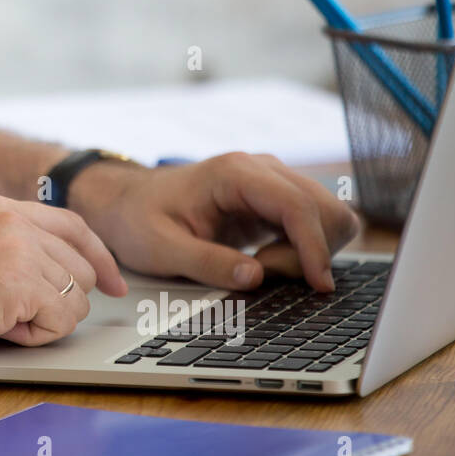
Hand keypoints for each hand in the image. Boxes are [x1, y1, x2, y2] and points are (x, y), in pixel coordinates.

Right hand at [0, 193, 127, 369]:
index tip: (114, 282)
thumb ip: (6, 244)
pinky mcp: (18, 281)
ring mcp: (16, 246)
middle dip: (60, 301)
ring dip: (44, 320)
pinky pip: (62, 319)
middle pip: (80, 266)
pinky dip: (36, 336)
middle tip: (15, 316)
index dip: (98, 257)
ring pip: (76, 296)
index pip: (72, 225)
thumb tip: (60, 269)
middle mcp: (9, 217)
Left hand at [70, 152, 360, 292]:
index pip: (297, 204)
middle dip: (311, 251)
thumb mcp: (161, 249)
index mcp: (234, 173)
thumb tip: (255, 278)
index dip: (314, 246)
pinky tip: (267, 263)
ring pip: (328, 216)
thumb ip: (207, 263)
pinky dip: (304, 250)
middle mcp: (261, 170)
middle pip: (325, 208)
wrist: (126, 204)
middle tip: (268, 276)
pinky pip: (314, 225)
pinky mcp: (274, 202)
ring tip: (262, 268)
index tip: (318, 285)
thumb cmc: (138, 220)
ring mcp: (272, 183)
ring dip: (309, 251)